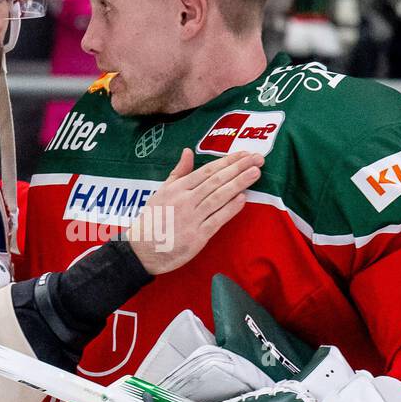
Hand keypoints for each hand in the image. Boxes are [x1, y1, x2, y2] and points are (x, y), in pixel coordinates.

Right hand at [126, 149, 261, 274]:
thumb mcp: (161, 191)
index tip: (244, 154)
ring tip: (255, 173)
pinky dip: (230, 209)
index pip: (207, 170)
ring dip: (238, 184)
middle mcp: (185, 200)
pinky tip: (243, 199)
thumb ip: (178, 172)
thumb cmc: (153, 219)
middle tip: (257, 159)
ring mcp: (192, 218)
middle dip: (238, 168)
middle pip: (216, 181)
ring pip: (219, 197)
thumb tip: (188, 151)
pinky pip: (217, 220)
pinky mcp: (197, 236)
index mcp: (178, 188)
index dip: (228, 161)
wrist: (143, 250)